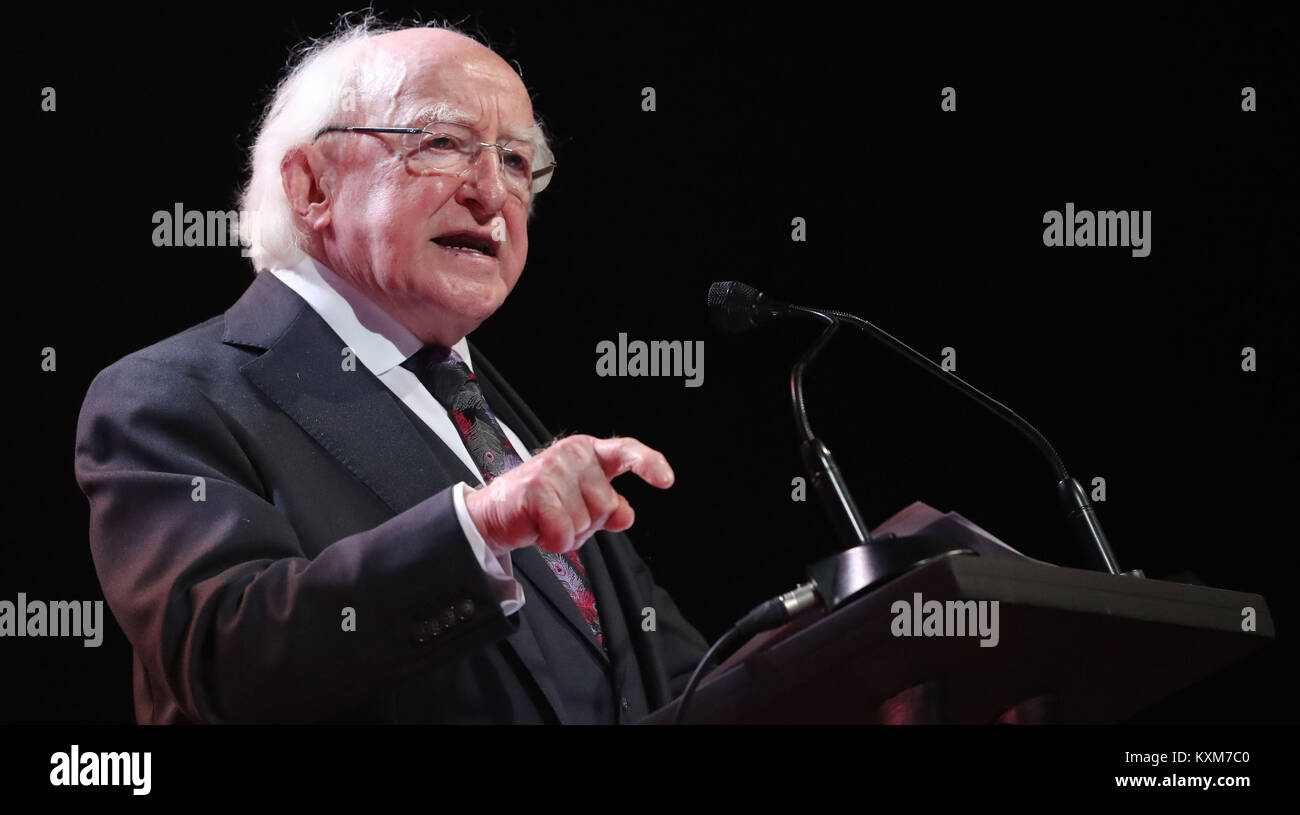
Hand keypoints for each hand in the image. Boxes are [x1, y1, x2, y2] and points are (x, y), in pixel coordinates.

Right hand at [463, 435, 673, 553]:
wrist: (494, 514)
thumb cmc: (540, 507)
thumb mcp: (581, 506)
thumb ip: (609, 509)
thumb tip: (625, 515)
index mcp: (588, 453)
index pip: (626, 452)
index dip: (649, 464)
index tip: (667, 481)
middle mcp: (572, 455)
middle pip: (606, 505)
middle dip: (588, 523)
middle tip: (561, 517)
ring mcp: (552, 469)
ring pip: (586, 522)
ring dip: (569, 534)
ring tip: (547, 522)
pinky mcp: (535, 489)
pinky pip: (564, 533)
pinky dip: (553, 542)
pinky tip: (538, 529)